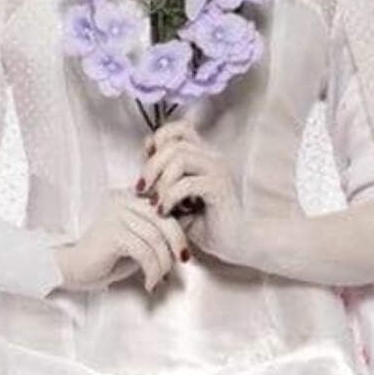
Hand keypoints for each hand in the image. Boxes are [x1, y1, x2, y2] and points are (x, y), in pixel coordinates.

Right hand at [53, 186, 189, 292]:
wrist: (73, 269)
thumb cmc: (107, 258)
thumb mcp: (140, 243)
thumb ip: (160, 232)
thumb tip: (191, 222)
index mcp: (130, 199)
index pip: (166, 208)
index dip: (180, 230)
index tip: (184, 252)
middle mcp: (123, 201)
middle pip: (164, 220)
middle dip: (178, 244)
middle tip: (182, 262)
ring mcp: (116, 215)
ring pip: (155, 238)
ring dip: (163, 263)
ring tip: (160, 278)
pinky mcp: (112, 232)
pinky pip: (143, 251)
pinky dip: (151, 270)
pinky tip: (149, 283)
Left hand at [140, 120, 253, 264]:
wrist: (232, 245)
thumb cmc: (203, 224)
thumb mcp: (174, 199)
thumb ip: (161, 181)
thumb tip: (141, 171)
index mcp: (203, 155)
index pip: (180, 128)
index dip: (158, 140)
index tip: (146, 165)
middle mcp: (213, 157)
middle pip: (174, 143)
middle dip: (151, 166)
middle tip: (141, 189)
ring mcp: (218, 170)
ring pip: (180, 157)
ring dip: (160, 181)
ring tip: (154, 202)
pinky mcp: (220, 187)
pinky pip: (187, 183)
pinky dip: (169, 197)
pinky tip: (164, 212)